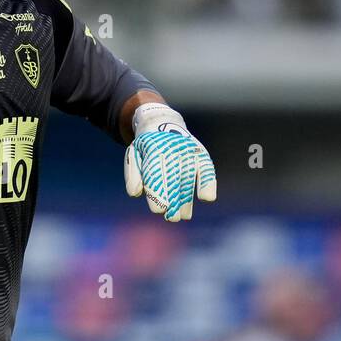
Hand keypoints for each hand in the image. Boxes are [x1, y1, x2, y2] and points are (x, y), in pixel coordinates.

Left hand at [124, 103, 216, 221]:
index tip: (158, 210)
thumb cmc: (146, 146)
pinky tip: (206, 198)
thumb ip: (133, 174)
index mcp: (153, 147)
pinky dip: (208, 182)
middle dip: (173, 200)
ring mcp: (188, 150)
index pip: (155, 173)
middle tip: (171, 218)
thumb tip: (136, 194)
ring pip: (188, 177)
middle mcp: (172, 148)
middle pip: (173, 178)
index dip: (157, 192)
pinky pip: (206, 168)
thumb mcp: (134, 155)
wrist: (162, 123)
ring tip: (184, 216)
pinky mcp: (200, 152)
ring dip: (188, 198)